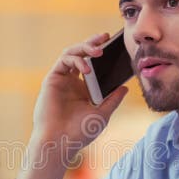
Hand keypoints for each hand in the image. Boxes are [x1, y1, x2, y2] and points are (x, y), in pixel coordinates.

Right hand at [31, 34, 128, 151]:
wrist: (60, 142)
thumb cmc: (79, 133)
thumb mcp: (102, 114)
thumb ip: (113, 99)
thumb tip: (125, 87)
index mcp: (84, 89)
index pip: (94, 65)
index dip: (103, 54)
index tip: (116, 46)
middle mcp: (72, 82)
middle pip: (82, 55)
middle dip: (93, 43)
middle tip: (105, 36)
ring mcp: (62, 79)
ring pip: (72, 53)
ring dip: (84, 47)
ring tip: (98, 51)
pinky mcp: (52, 79)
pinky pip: (64, 61)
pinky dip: (76, 60)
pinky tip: (87, 68)